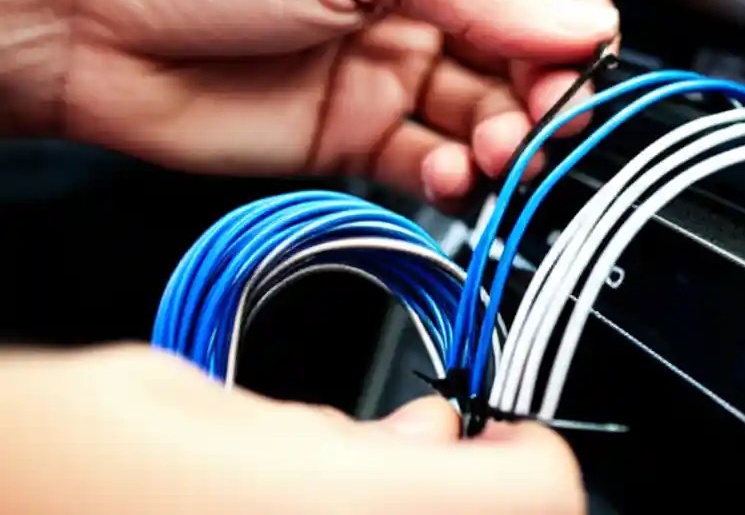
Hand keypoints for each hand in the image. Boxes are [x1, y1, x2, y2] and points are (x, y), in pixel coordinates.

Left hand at [0, 0, 617, 204]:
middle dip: (545, 91)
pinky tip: (447, 174)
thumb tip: (575, 25)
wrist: (75, 21)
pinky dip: (453, 179)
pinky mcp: (353, 137)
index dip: (572, 18)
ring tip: (494, 152)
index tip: (586, 60)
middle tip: (544, 121)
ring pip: (483, 116)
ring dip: (504, 140)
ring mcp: (384, 71)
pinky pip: (430, 165)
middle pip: (522, 53)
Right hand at [0, 344, 585, 513]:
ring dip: (424, 505)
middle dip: (474, 488)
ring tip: (341, 480)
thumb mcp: (188, 398)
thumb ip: (330, 428)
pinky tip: (303, 506)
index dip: (531, 455)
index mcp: (338, 507)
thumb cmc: (44, 455)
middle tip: (421, 456)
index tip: (501, 433)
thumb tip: (424, 432)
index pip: (538, 495)